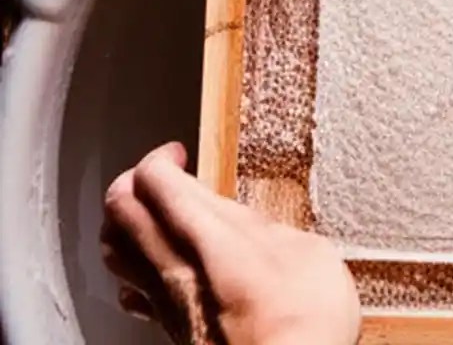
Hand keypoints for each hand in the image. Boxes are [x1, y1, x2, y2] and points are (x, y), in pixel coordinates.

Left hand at [101, 142, 360, 344]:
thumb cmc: (300, 321)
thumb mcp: (310, 253)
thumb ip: (276, 232)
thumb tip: (264, 232)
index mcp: (206, 230)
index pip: (154, 177)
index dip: (161, 157)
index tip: (179, 154)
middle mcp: (174, 263)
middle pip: (118, 209)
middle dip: (131, 183)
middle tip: (155, 178)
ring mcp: (167, 300)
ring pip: (114, 251)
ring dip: (123, 227)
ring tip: (146, 218)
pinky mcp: (171, 331)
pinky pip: (131, 295)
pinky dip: (132, 276)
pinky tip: (150, 277)